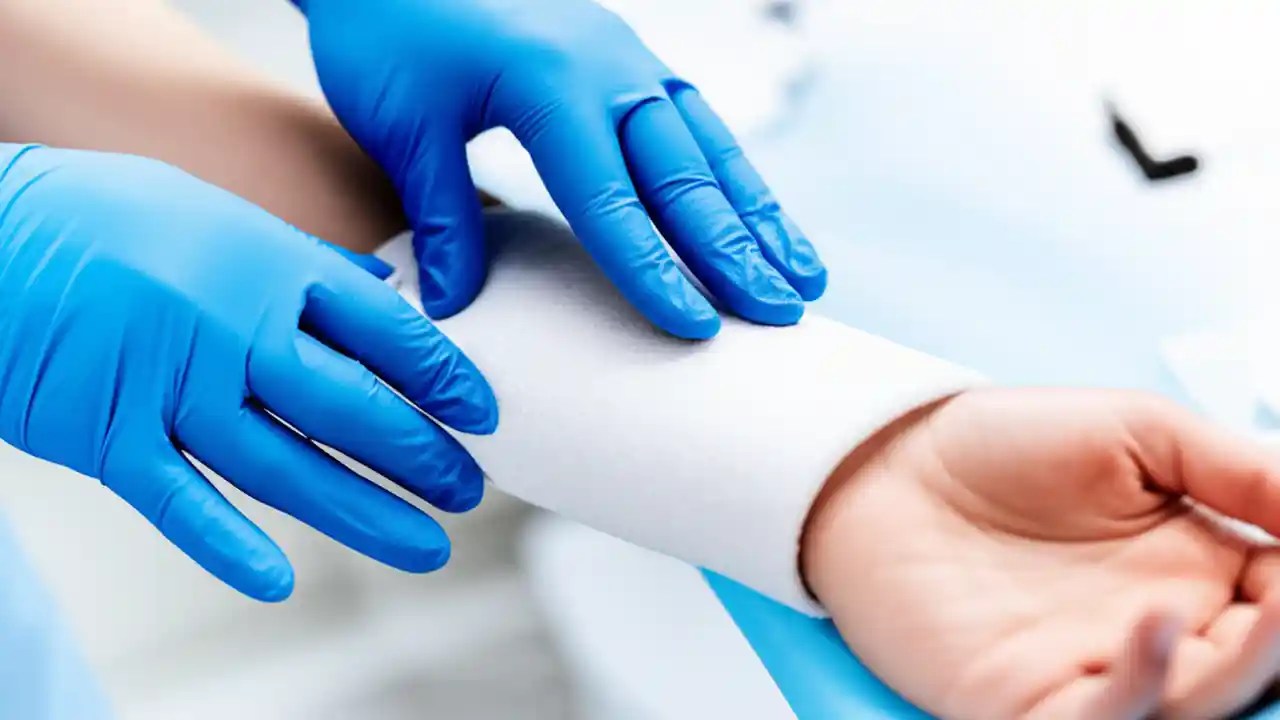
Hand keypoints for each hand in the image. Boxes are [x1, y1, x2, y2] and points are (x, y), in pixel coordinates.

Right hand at [0, 145, 497, 600]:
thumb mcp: (219, 215)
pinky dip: (228, 545)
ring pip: (287, 466)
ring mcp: (171, 387)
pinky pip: (180, 501)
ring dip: (364, 512)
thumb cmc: (106, 216)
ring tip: (427, 546)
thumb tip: (380, 288)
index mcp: (268, 267)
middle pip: (352, 406)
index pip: (383, 330)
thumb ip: (304, 263)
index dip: (445, 376)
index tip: (484, 412)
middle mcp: (232, 330)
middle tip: (470, 488)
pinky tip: (279, 582)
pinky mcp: (109, 437)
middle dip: (422, 453)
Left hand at [295, 0, 825, 338]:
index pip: (611, 198)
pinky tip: (763, 216)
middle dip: (734, 251)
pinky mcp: (630, 59)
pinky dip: (737, 175)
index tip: (695, 329)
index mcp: (550, 82)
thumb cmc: (389, 31)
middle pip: (683, 173)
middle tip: (779, 317)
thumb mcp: (402, 125)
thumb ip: (441, 214)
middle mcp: (607, 66)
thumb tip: (455, 304)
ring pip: (710, 146)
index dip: (653, 268)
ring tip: (805, 279)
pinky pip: (698, 123)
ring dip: (760, 216)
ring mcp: (628, 57)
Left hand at [803, 388, 1279, 718]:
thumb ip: (1237, 469)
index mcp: (1196, 569)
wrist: (885, 466)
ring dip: (1242, 664)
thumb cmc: (1000, 446)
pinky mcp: (1028, 706)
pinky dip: (1141, 688)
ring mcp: (1094, 672)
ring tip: (1268, 605)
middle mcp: (1156, 632)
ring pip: (1195, 703)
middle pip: (1253, 661)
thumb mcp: (1137, 433)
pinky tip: (1156, 624)